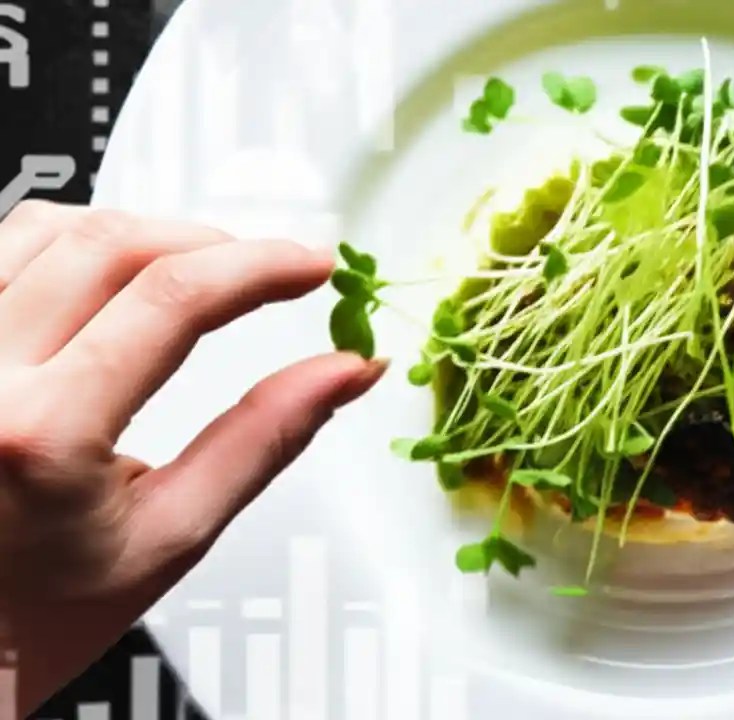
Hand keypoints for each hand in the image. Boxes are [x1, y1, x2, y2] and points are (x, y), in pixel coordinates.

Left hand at [0, 201, 385, 714]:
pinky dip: (67, 242)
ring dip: (138, 231)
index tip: (309, 265)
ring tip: (193, 264)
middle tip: (264, 267)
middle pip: (109, 244)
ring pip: (43, 227)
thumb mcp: (172, 535)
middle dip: (208, 242)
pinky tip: (108, 271)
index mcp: (42, 434)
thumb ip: (266, 439)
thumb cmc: (39, 612)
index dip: (259, 266)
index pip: (171, 301)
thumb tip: (344, 372)